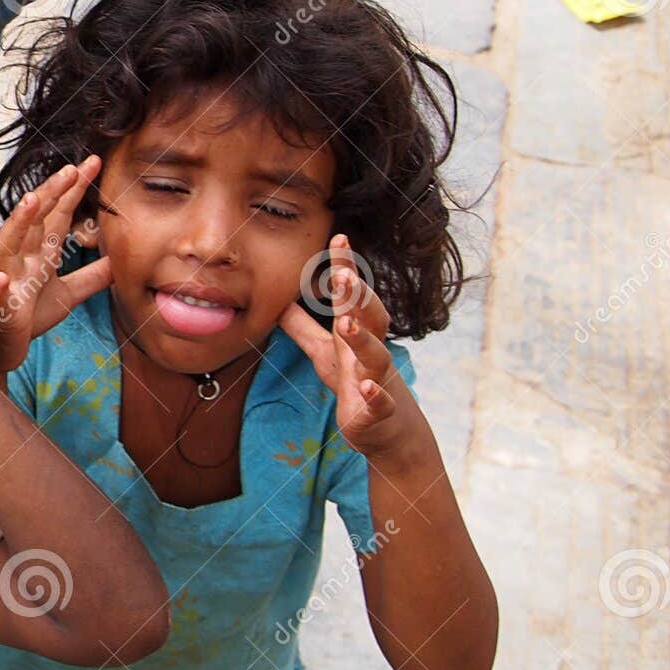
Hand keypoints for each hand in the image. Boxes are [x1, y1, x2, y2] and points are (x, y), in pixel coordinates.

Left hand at [279, 234, 411, 457]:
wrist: (391, 431)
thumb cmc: (358, 384)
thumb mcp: (326, 354)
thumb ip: (303, 328)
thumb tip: (279, 303)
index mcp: (357, 335)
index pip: (351, 297)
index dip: (346, 269)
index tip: (339, 237)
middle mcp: (371, 352)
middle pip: (371, 319)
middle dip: (360, 297)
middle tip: (345, 275)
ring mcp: (378, 381)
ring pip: (376, 357)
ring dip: (362, 340)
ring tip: (345, 325)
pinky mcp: (378, 412)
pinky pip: (379, 402)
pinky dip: (375, 395)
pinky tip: (366, 388)